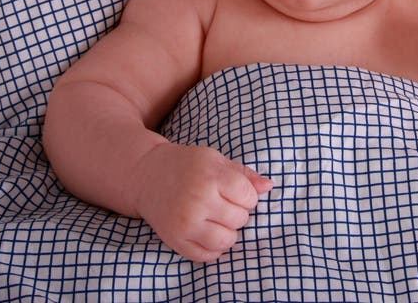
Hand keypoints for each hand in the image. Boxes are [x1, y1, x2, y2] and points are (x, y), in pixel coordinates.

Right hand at [131, 142, 272, 261]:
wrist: (147, 175)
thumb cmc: (187, 164)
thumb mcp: (216, 160)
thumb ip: (244, 174)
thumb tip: (269, 186)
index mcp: (211, 177)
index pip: (248, 196)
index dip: (249, 196)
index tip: (239, 192)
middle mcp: (198, 201)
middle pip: (240, 219)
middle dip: (239, 212)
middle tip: (226, 204)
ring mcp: (186, 223)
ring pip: (226, 241)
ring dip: (230, 232)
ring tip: (221, 220)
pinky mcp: (175, 240)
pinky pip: (206, 256)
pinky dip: (214, 248)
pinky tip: (210, 232)